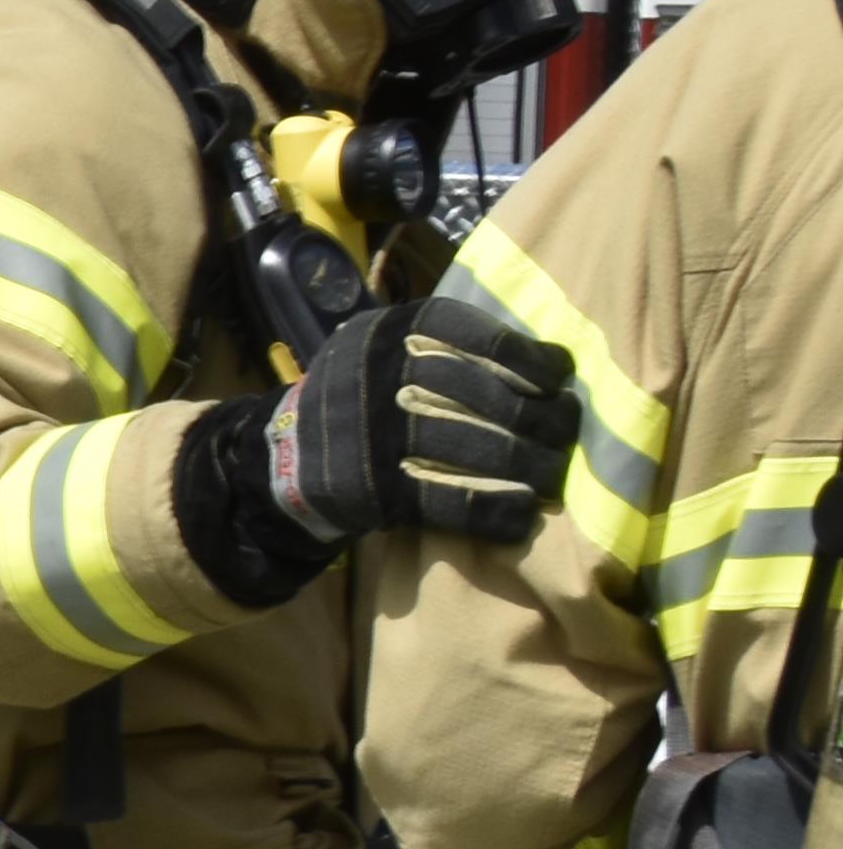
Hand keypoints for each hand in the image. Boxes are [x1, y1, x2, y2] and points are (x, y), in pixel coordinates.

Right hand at [249, 299, 584, 550]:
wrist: (282, 457)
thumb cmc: (359, 397)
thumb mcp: (385, 348)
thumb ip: (448, 347)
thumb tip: (548, 365)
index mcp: (387, 332)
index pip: (474, 334)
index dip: (526, 358)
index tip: (557, 379)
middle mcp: (379, 376)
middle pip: (484, 394)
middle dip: (540, 419)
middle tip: (566, 435)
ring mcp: (374, 434)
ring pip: (475, 447)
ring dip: (529, 467)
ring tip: (554, 477)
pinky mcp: (372, 490)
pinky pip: (447, 501)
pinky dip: (492, 511)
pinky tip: (520, 516)